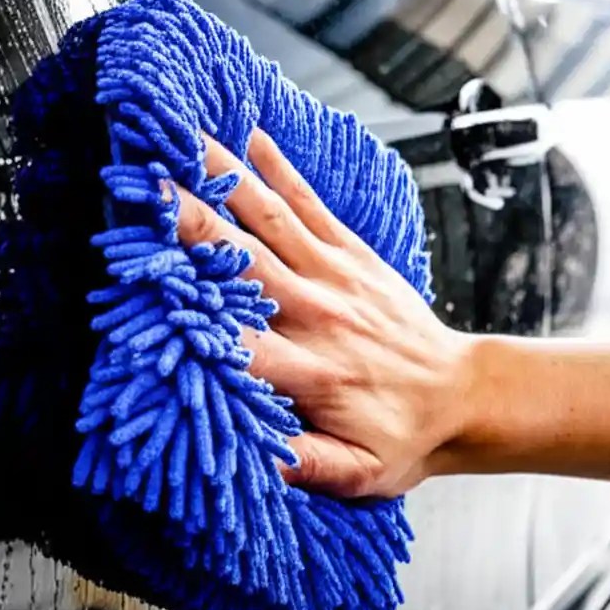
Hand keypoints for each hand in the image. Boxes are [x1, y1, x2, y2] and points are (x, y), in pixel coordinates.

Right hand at [175, 130, 474, 498]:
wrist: (464, 396)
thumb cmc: (400, 437)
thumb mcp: (357, 473)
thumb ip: (302, 465)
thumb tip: (248, 458)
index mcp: (310, 372)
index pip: (236, 336)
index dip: (191, 306)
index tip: (145, 275)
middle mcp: (318, 314)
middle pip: (243, 260)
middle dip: (192, 219)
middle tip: (148, 181)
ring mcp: (335, 276)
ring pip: (270, 219)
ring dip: (226, 178)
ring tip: (185, 138)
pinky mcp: (352, 255)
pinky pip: (310, 205)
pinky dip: (279, 169)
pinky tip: (252, 136)